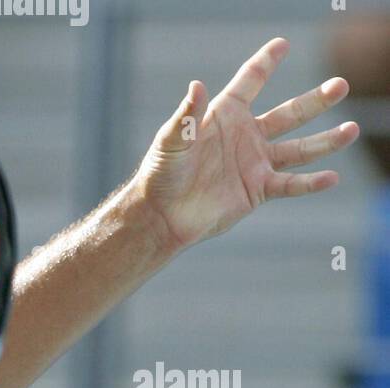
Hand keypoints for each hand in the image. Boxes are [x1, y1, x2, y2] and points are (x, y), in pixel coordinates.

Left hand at [133, 37, 358, 253]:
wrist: (162, 216)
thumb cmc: (161, 175)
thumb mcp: (171, 141)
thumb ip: (188, 116)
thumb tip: (196, 85)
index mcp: (225, 116)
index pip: (250, 82)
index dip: (265, 63)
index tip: (282, 44)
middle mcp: (246, 136)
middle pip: (288, 114)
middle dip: (315, 101)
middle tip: (341, 85)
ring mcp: (255, 163)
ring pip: (298, 150)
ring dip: (325, 141)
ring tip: (352, 130)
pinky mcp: (257, 189)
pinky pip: (290, 184)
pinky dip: (310, 183)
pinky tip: (331, 178)